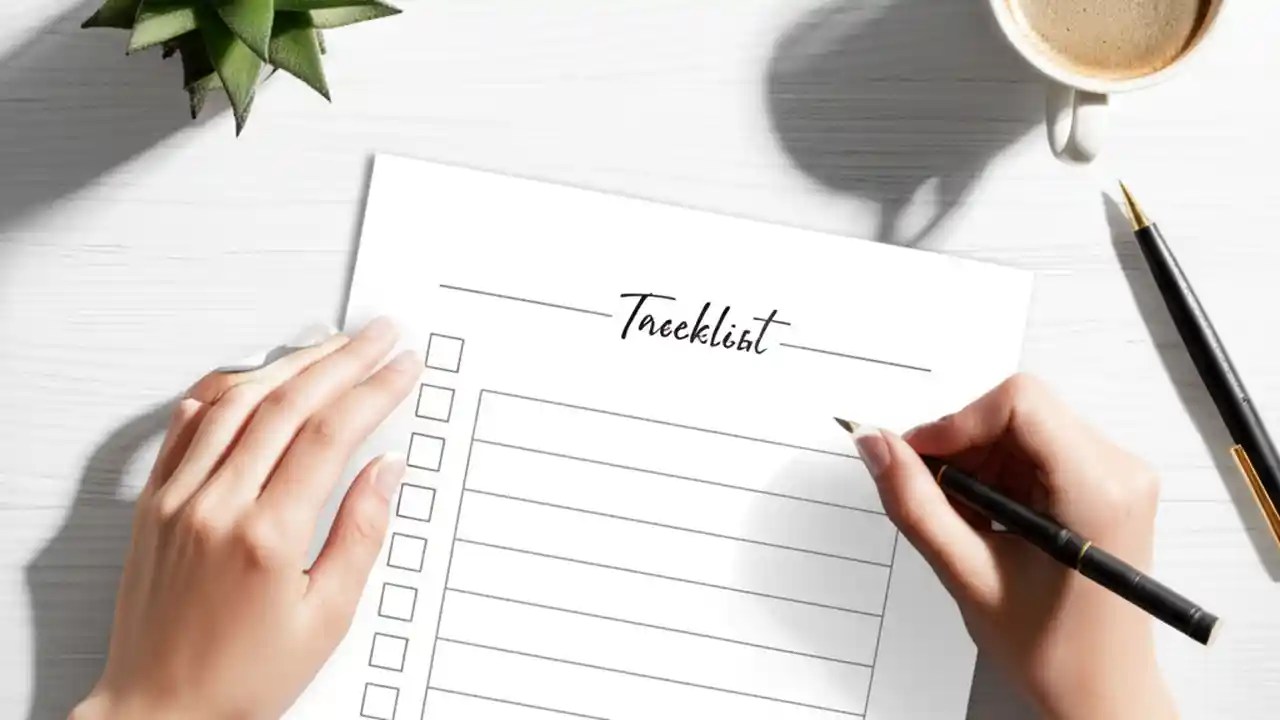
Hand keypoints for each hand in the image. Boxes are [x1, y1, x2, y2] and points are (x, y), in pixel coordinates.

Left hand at [71, 318, 418, 719]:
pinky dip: (222, 391)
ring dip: (289, 364)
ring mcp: (177, 499)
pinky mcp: (152, 504)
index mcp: (267, 535)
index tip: (403, 366)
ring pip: (236, 401)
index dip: (374, 390)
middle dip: (343, 359)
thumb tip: (386, 473)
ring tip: (329, 345)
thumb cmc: (240, 679)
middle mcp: (216, 506)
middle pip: (287, 402)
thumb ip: (360, 536)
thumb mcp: (325, 619)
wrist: (158, 712)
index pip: (331, 434)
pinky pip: (186, 425)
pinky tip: (248, 377)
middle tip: (379, 335)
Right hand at [853, 374, 1175, 719]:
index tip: (917, 457)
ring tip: (964, 523)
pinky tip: (986, 522)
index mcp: (1099, 490)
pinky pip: (1035, 450)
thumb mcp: (968, 574)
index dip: (956, 423)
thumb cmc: (1055, 651)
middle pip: (1018, 411)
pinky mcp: (1104, 484)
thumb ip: (915, 503)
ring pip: (1021, 428)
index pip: (1019, 403)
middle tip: (932, 496)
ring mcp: (1117, 476)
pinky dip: (996, 476)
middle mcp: (1120, 471)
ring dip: (976, 465)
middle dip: (962, 447)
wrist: (1101, 693)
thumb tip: (877, 446)